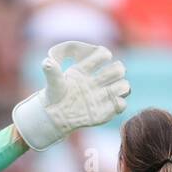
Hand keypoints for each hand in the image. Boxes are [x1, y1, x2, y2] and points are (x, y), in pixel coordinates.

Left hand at [11, 42, 129, 150]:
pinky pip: (121, 105)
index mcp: (87, 69)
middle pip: (118, 69)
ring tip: (107, 92)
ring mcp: (102, 95)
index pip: (103, 54)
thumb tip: (47, 61)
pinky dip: (119, 104)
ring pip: (124, 86)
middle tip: (102, 79)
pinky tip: (108, 104)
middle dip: (116, 70)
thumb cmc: (55, 96)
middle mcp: (98, 81)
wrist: (54, 117)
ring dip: (120, 87)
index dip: (104, 55)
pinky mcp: (105, 110)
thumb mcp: (53, 83)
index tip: (100, 60)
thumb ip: (52, 71)